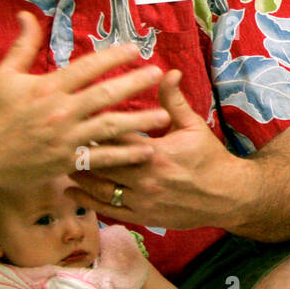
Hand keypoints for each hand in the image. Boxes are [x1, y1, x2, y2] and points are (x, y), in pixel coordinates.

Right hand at [0, 12, 170, 186]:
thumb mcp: (5, 75)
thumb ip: (24, 45)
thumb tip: (29, 14)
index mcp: (48, 88)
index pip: (86, 68)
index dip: (112, 57)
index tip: (134, 49)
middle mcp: (61, 112)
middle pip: (104, 95)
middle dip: (134, 84)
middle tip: (157, 74)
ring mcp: (66, 138)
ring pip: (110, 127)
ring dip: (139, 121)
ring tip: (164, 115)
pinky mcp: (68, 161)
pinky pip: (102, 158)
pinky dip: (125, 155)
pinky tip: (146, 150)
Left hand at [67, 69, 249, 228]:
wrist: (229, 196)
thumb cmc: (211, 158)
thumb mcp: (194, 126)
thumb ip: (174, 100)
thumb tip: (167, 71)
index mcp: (155, 151)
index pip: (115, 136)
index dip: (93, 126)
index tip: (76, 117)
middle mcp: (145, 178)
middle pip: (101, 162)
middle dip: (80, 152)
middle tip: (60, 140)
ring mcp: (143, 200)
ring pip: (100, 189)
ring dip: (79, 177)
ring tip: (62, 165)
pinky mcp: (144, 217)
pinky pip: (110, 211)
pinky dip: (88, 202)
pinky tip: (71, 194)